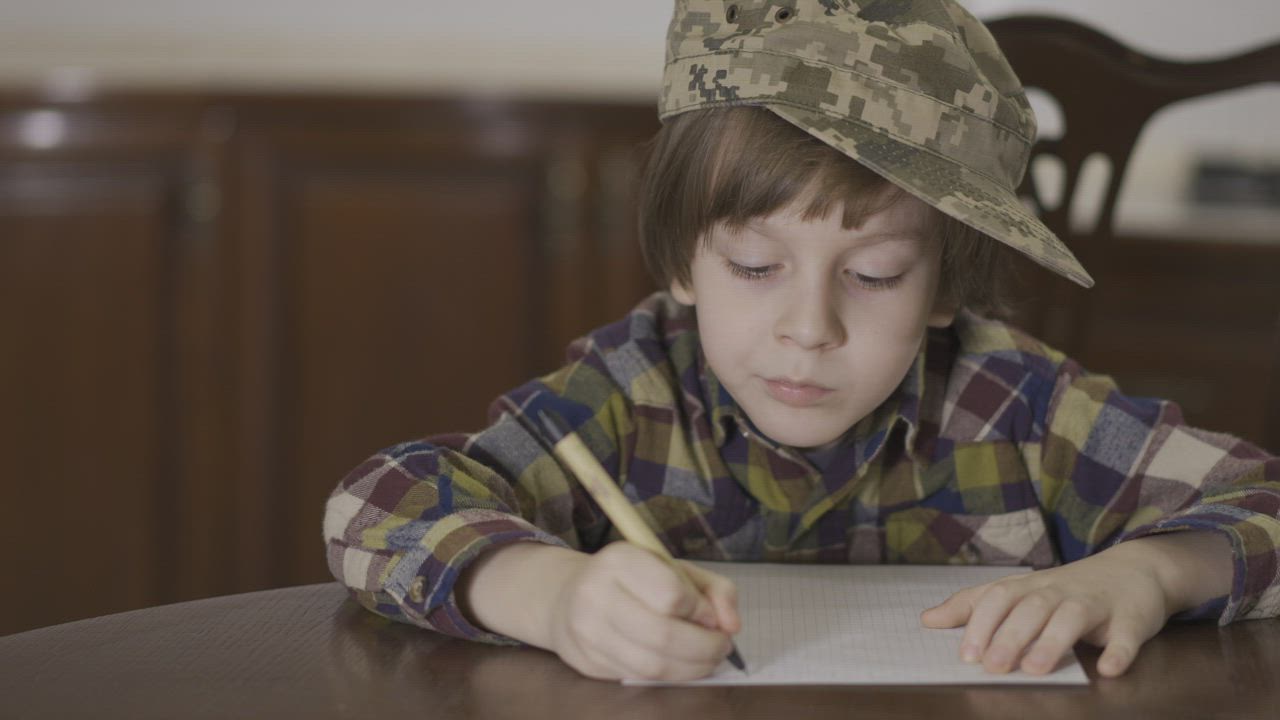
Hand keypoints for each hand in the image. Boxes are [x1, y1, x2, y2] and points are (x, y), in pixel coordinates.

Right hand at [546, 541, 740, 680]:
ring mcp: (588, 631)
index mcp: (620, 560)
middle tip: (721, 646)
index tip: (710, 616)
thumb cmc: (633, 579)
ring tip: (707, 658)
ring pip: (652, 665)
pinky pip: (639, 677)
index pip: (671, 594)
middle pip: (664, 635)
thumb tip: (732, 625)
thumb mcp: (674, 568)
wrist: (569, 596)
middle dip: (705, 647)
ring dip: (691, 668)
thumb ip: (714, 589)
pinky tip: (680, 665)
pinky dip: (669, 676)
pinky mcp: (588, 661)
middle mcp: (597, 594)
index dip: (701, 611)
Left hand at [920, 544, 1172, 677]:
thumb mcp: (1019, 591)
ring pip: (1071, 618)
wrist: (1135, 571)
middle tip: (993, 668)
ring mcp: (1097, 604)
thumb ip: (975, 605)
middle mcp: (1060, 591)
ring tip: (1035, 669)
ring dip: (1052, 643)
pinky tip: (1108, 669)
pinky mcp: (1132, 620)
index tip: (965, 654)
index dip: (981, 623)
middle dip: (1010, 637)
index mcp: (1031, 587)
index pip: (999, 597)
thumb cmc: (1066, 589)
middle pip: (1031, 608)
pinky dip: (1118, 652)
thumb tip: (928, 620)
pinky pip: (1126, 635)